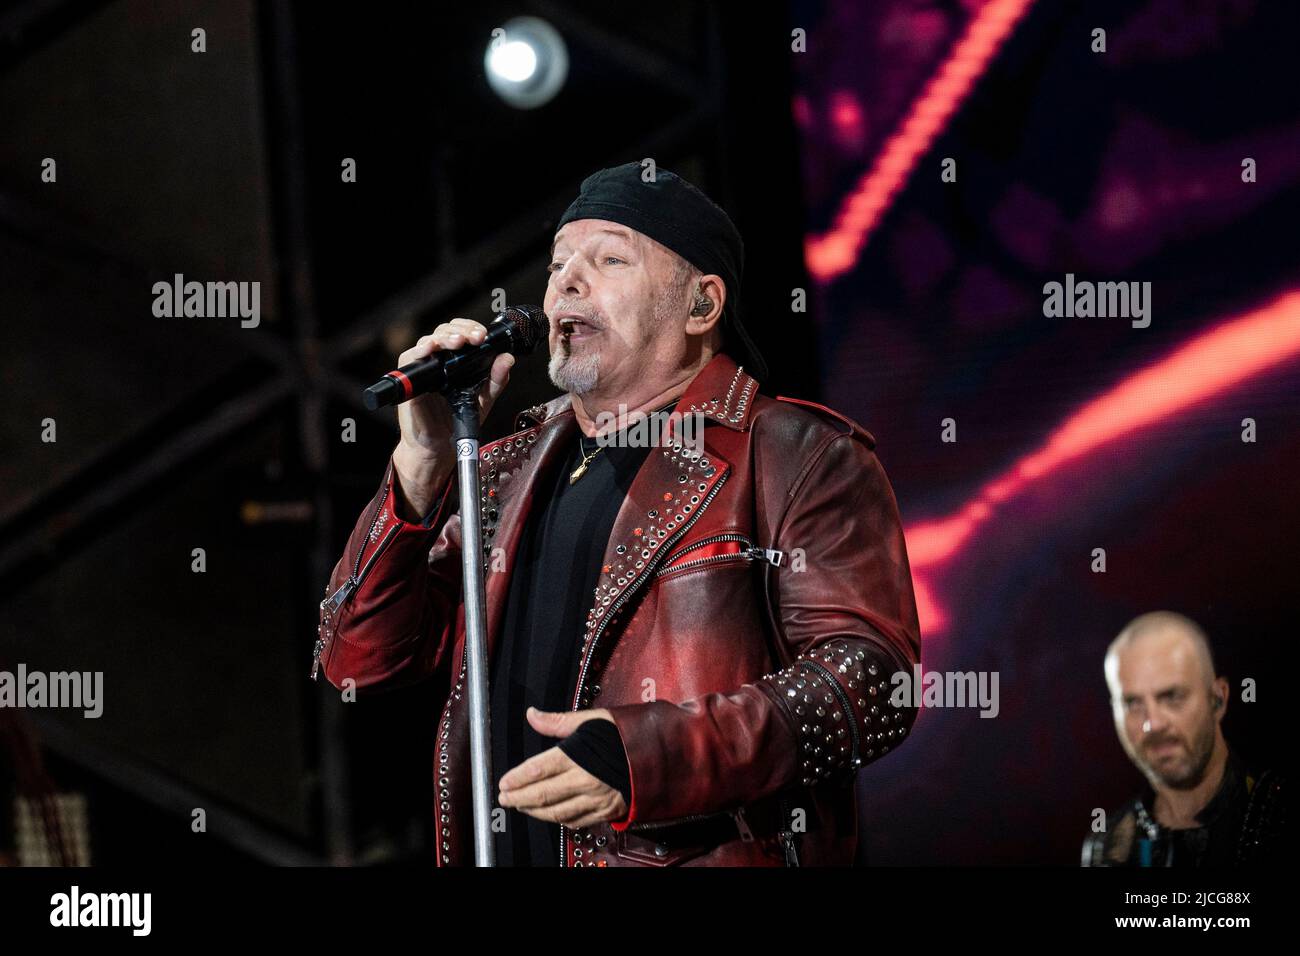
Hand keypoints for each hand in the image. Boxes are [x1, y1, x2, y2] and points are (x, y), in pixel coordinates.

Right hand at [391, 318, 514, 516]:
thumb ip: (496, 380)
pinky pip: (410, 359)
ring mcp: (423, 369)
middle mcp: (438, 361)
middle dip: (460, 330)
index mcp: (456, 361)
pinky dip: (420, 351)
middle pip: (445, 331)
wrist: (439, 447)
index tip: (483, 335)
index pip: (461, 333)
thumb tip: (507, 358)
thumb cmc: (457, 421)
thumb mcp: (483, 399)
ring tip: (458, 342)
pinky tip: (430, 349)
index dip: (471, 328)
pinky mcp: (409, 380)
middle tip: (474, 337)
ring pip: (428, 340)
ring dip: (443, 337)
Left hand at [497, 707, 628, 827]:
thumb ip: (560, 720)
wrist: (664, 755)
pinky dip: (559, 820)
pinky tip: (551, 816)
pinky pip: (578, 821)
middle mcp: (586, 780)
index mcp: (580, 755)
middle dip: (519, 798)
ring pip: (558, 812)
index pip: (539, 769)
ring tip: (522, 806)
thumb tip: (534, 715)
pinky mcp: (608, 810)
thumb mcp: (595, 719)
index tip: (504, 781)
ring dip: (535, 812)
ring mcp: (597, 799)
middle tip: (504, 798)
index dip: (517, 778)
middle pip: (543, 794)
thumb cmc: (630, 734)